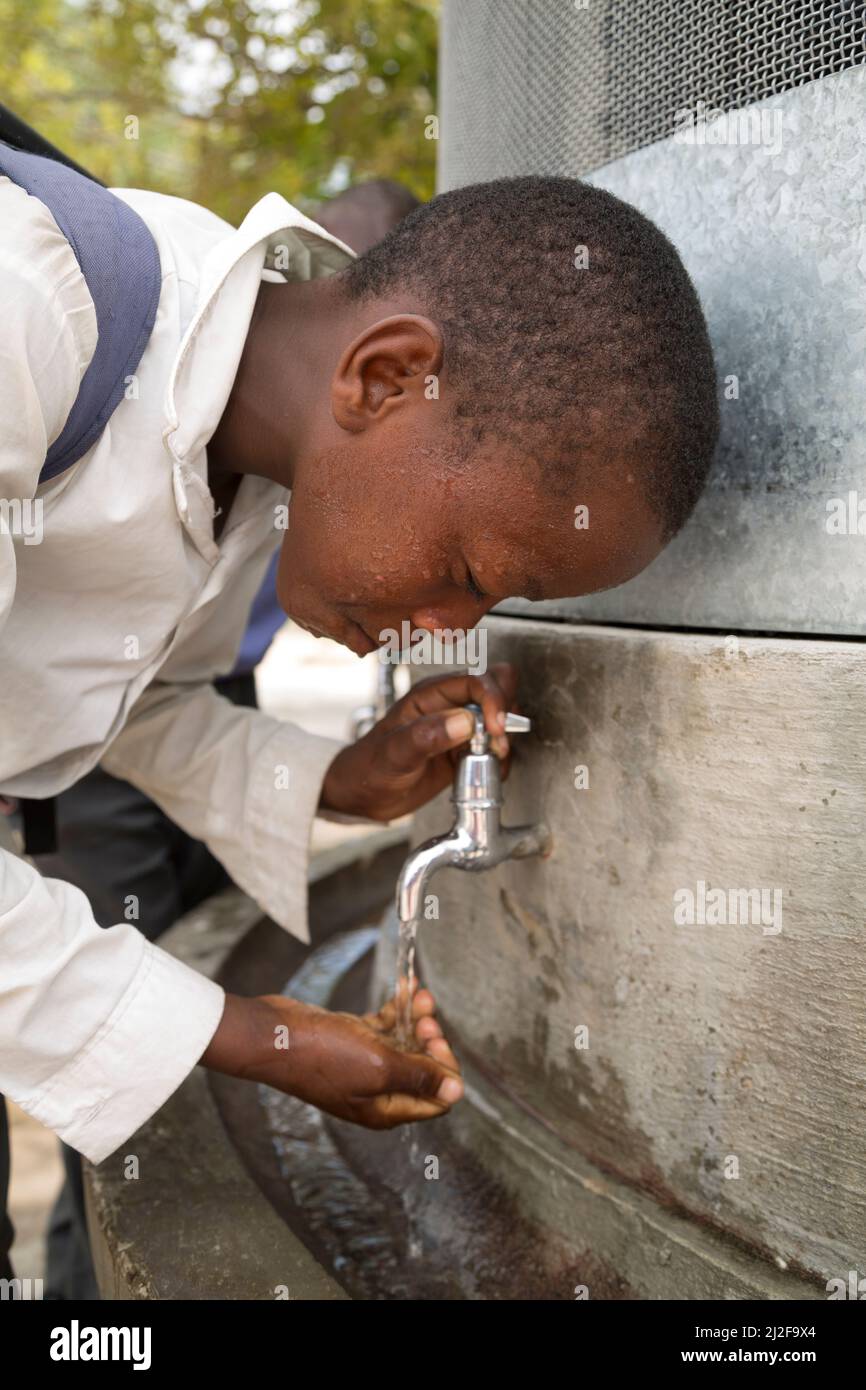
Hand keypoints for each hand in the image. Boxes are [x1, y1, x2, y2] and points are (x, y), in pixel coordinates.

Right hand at [202, 981, 462, 1128]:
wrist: (274, 1034)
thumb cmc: (322, 1055)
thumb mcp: (379, 1067)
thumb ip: (419, 1077)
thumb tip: (456, 1093)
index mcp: (386, 1109)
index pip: (435, 1098)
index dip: (443, 1069)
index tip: (435, 1040)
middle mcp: (377, 1091)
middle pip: (422, 1068)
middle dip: (430, 1039)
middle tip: (425, 1017)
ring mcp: (363, 1066)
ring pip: (404, 1043)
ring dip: (416, 1018)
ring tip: (419, 995)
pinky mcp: (351, 1042)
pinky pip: (384, 1028)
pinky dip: (397, 1010)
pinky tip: (405, 987)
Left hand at [320, 662, 518, 821]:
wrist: (362, 795)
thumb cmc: (368, 769)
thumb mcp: (393, 754)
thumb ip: (426, 735)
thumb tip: (464, 722)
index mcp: (431, 694)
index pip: (477, 681)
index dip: (493, 700)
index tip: (495, 729)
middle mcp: (449, 705)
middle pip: (497, 688)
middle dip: (506, 714)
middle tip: (495, 744)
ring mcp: (459, 726)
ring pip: (502, 716)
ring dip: (504, 738)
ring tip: (489, 759)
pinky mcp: (465, 749)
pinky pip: (495, 745)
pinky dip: (500, 758)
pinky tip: (484, 770)